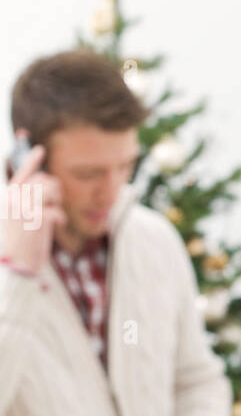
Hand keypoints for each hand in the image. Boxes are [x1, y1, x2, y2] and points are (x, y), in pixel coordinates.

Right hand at [0, 143, 65, 274]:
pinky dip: (59, 217)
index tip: (40, 149)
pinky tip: (58, 224)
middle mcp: (13, 199)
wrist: (12, 267)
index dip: (31, 160)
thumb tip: (46, 189)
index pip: (19, 174)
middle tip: (56, 201)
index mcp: (6, 198)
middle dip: (53, 189)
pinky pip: (55, 210)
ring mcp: (23, 207)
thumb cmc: (15, 247)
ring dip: (56, 200)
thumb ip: (27, 204)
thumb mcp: (17, 220)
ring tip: (55, 213)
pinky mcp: (35, 219)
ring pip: (49, 189)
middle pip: (42, 180)